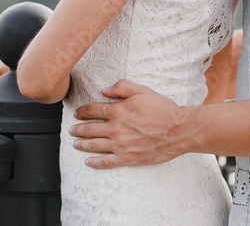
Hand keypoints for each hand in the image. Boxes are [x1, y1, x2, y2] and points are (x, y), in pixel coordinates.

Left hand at [69, 79, 187, 168]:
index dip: (82, 112)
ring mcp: (120, 145)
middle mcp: (115, 129)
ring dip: (82, 144)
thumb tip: (104, 90)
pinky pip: (106, 162)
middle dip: (78, 129)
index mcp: (118, 111)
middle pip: (90, 129)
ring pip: (94, 145)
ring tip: (75, 144)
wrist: (177, 130)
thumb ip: (122, 87)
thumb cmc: (162, 109)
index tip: (77, 114)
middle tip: (71, 130)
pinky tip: (88, 162)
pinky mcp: (127, 158)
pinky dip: (95, 163)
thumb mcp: (142, 90)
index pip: (92, 110)